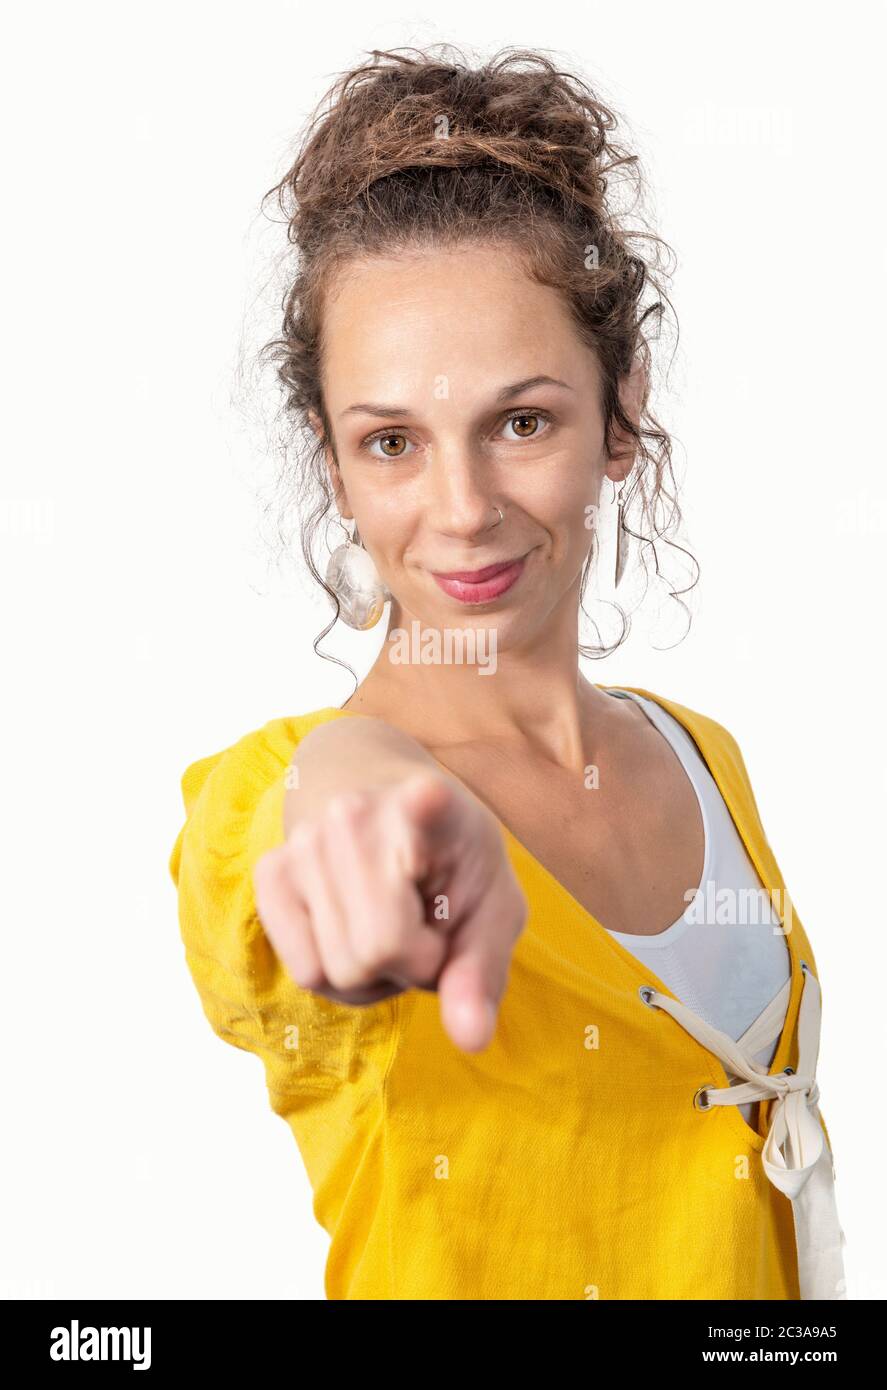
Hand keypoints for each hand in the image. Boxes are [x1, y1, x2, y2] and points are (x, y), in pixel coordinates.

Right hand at [253, 770, 527, 1051]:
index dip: (426, 804)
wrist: (387, 815)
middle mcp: (358, 813)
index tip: (428, 795)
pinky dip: (337, 977)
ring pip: (338, 970)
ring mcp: (305, 838)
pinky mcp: (269, 870)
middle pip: (379, 950)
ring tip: (392, 927)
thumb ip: (481, 972)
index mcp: (436, 809)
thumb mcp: (491, 912)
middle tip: (426, 930)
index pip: (426, 805)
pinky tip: (354, 933)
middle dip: (413, 966)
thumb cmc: (452, 869)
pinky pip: (306, 972)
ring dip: (375, 975)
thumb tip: (471, 1039)